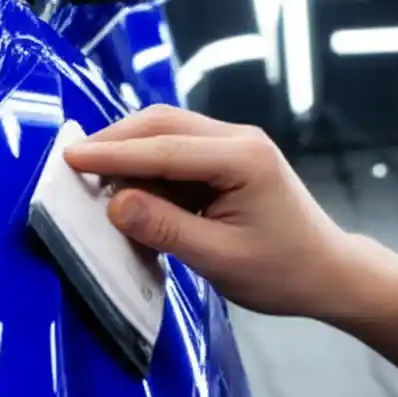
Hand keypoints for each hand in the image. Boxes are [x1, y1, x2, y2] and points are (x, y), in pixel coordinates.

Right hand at [64, 106, 372, 318]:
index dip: (113, 154)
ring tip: (95, 180)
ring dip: (130, 152)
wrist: (328, 273)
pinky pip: (177, 151)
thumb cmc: (282, 272)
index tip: (69, 158)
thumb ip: (165, 229)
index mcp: (242, 158)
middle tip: (72, 166)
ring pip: (167, 132)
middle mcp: (238, 139)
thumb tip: (115, 203)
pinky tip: (130, 190)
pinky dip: (148, 166)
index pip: (164, 149)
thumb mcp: (220, 258)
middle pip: (162, 124)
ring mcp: (234, 144)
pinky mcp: (228, 158)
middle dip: (115, 142)